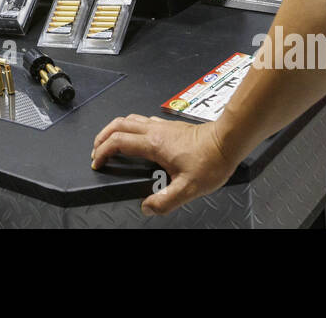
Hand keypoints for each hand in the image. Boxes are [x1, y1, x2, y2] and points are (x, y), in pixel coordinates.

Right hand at [91, 113, 240, 215]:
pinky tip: (138, 139)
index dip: (103, 152)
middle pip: (118, 124)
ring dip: (115, 129)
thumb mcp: (189, 188)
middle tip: (97, 151)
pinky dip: (131, 128)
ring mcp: (163, 126)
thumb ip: (166, 200)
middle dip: (103, 136)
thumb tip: (147, 207)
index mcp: (154, 144)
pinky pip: (143, 121)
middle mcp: (155, 130)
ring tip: (110, 142)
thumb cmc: (211, 161)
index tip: (98, 163)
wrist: (228, 140)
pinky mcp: (171, 126)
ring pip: (130, 119)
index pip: (118, 142)